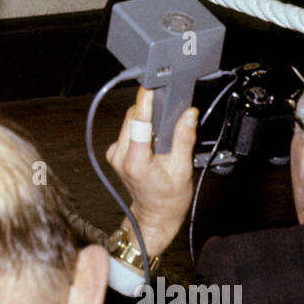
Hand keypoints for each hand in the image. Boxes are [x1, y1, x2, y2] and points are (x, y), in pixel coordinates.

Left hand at [104, 87, 197, 257]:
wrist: (154, 216)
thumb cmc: (169, 200)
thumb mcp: (182, 170)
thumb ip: (183, 138)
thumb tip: (188, 114)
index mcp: (136, 161)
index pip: (138, 122)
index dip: (145, 102)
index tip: (150, 87)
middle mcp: (120, 155)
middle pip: (133, 118)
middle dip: (150, 110)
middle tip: (167, 106)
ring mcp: (115, 154)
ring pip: (129, 122)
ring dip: (145, 120)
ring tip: (163, 130)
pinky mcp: (115, 152)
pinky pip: (128, 131)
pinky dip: (140, 130)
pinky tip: (153, 140)